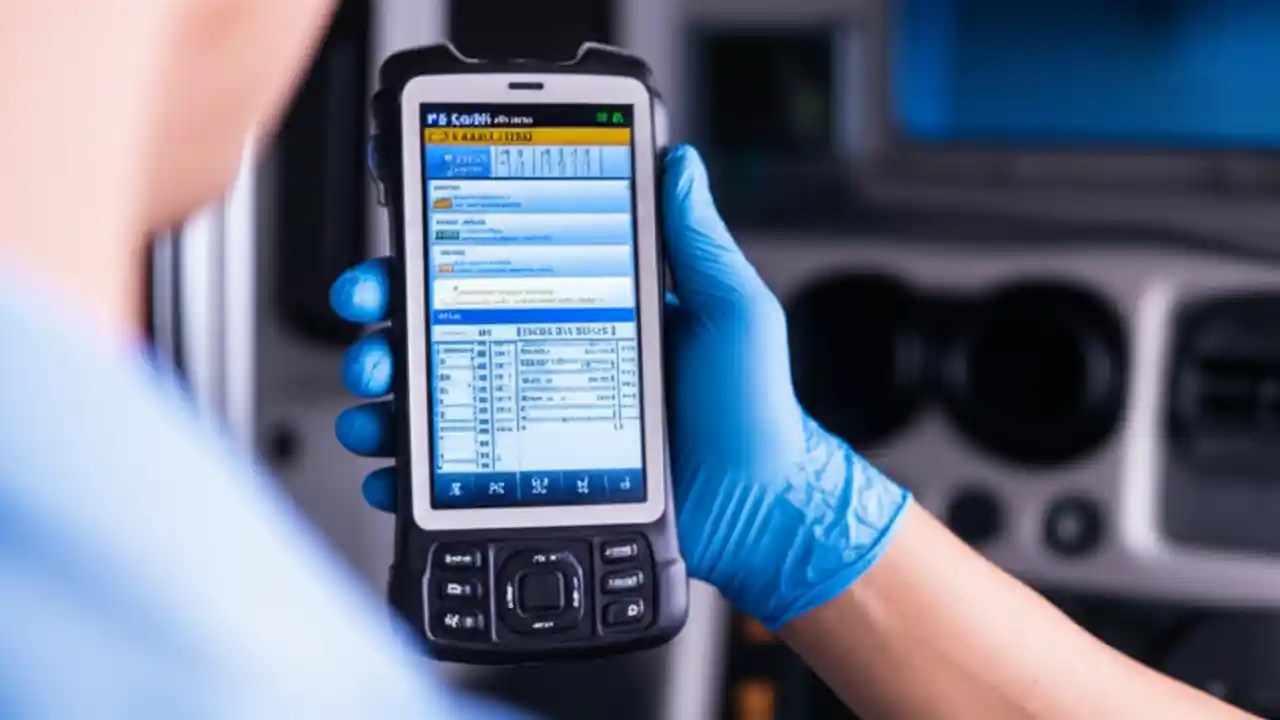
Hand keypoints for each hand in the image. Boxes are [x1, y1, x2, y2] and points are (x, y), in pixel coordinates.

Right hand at [331, 145, 910, 629]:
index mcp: (584, 310)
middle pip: (443, 329)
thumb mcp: (730, 311)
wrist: (756, 505)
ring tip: (372, 399)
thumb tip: (681, 165)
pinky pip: (450, 472)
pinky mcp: (527, 478)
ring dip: (384, 392)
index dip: (438, 253)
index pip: (497, 269)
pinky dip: (405, 472)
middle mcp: (546, 358)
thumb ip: (699, 244)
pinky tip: (391, 470)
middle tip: (370, 312)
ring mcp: (531, 420)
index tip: (401, 242)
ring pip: (432, 399)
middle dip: (387, 317)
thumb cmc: (752, 410)